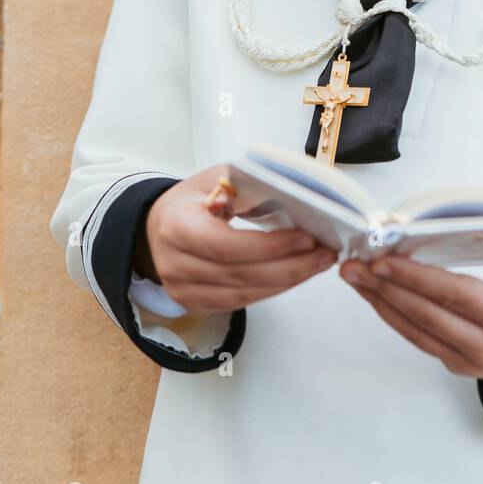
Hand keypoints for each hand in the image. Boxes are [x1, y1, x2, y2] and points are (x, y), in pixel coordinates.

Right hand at [142, 164, 337, 314]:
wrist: (156, 227)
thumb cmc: (191, 200)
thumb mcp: (214, 179)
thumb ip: (248, 185)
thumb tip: (295, 197)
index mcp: (176, 226)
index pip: (226, 245)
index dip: (269, 246)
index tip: (306, 238)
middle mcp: (175, 264)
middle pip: (241, 275)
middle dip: (290, 266)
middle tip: (326, 253)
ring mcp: (183, 291)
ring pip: (245, 294)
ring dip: (288, 281)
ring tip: (319, 263)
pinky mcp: (196, 304)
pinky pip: (240, 303)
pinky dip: (272, 290)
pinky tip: (295, 275)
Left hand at [339, 235, 482, 379]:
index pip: (455, 295)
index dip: (416, 278)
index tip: (382, 261)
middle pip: (426, 315)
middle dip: (385, 288)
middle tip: (352, 264)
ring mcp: (468, 362)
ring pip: (414, 330)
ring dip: (379, 302)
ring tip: (352, 276)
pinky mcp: (456, 366)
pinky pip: (418, 339)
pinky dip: (392, 315)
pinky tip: (373, 295)